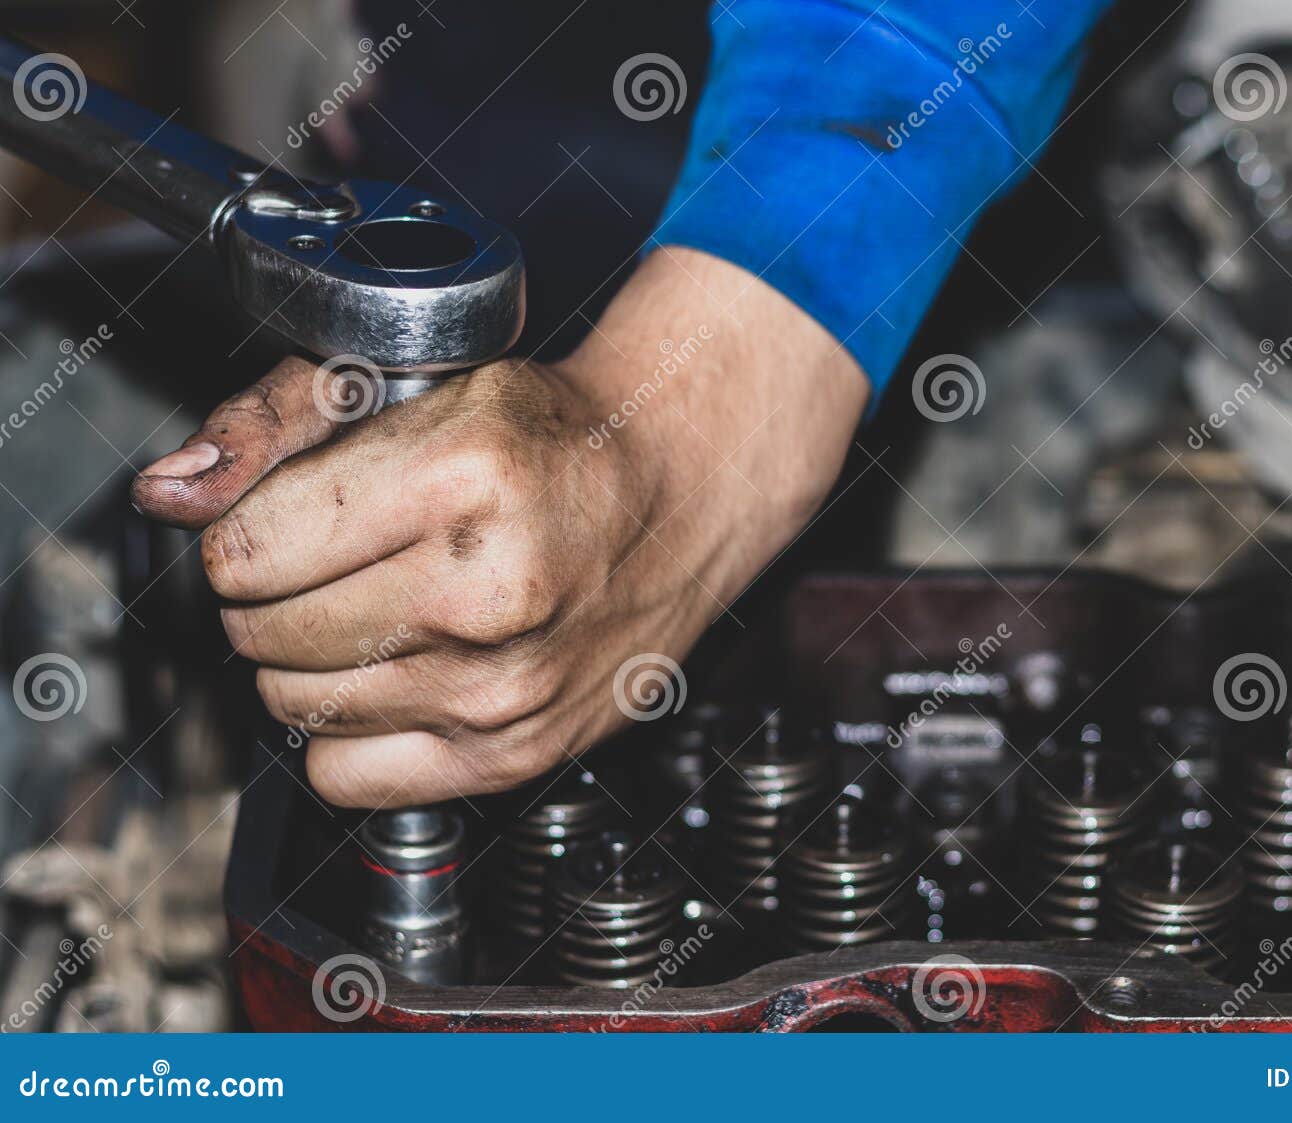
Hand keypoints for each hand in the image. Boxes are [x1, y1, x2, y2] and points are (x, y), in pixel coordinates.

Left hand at [132, 247, 866, 806]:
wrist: (675, 496)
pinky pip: (343, 775)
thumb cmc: (552, 437)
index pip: (244, 551)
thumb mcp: (415, 383)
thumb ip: (271, 423)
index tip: (284, 521)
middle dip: (270, 595)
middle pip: (260, 633)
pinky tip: (399, 674)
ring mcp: (501, 686)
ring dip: (311, 660)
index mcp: (460, 478)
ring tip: (377, 610)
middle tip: (332, 562)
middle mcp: (485, 592)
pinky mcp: (513, 754)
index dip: (246, 531)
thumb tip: (168, 492)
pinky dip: (350, 731)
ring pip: (291, 706)